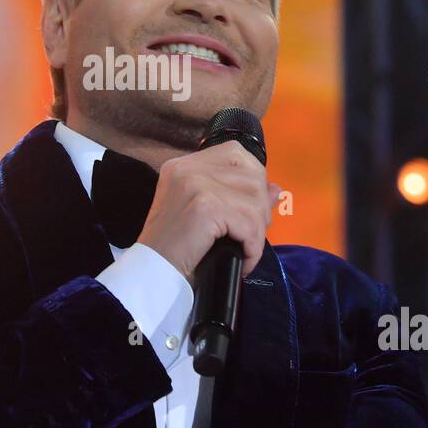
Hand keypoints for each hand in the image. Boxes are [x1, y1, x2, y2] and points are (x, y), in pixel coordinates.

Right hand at [136, 140, 281, 286]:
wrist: (152, 273)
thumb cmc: (176, 249)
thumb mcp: (205, 214)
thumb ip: (238, 196)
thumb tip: (275, 188)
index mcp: (184, 165)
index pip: (236, 154)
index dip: (253, 180)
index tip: (249, 209)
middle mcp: (188, 168)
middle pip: (253, 176)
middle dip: (260, 210)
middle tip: (248, 237)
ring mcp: (196, 184)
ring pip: (255, 202)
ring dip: (257, 232)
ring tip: (243, 250)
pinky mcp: (205, 206)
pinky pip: (249, 224)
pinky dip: (252, 248)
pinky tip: (242, 261)